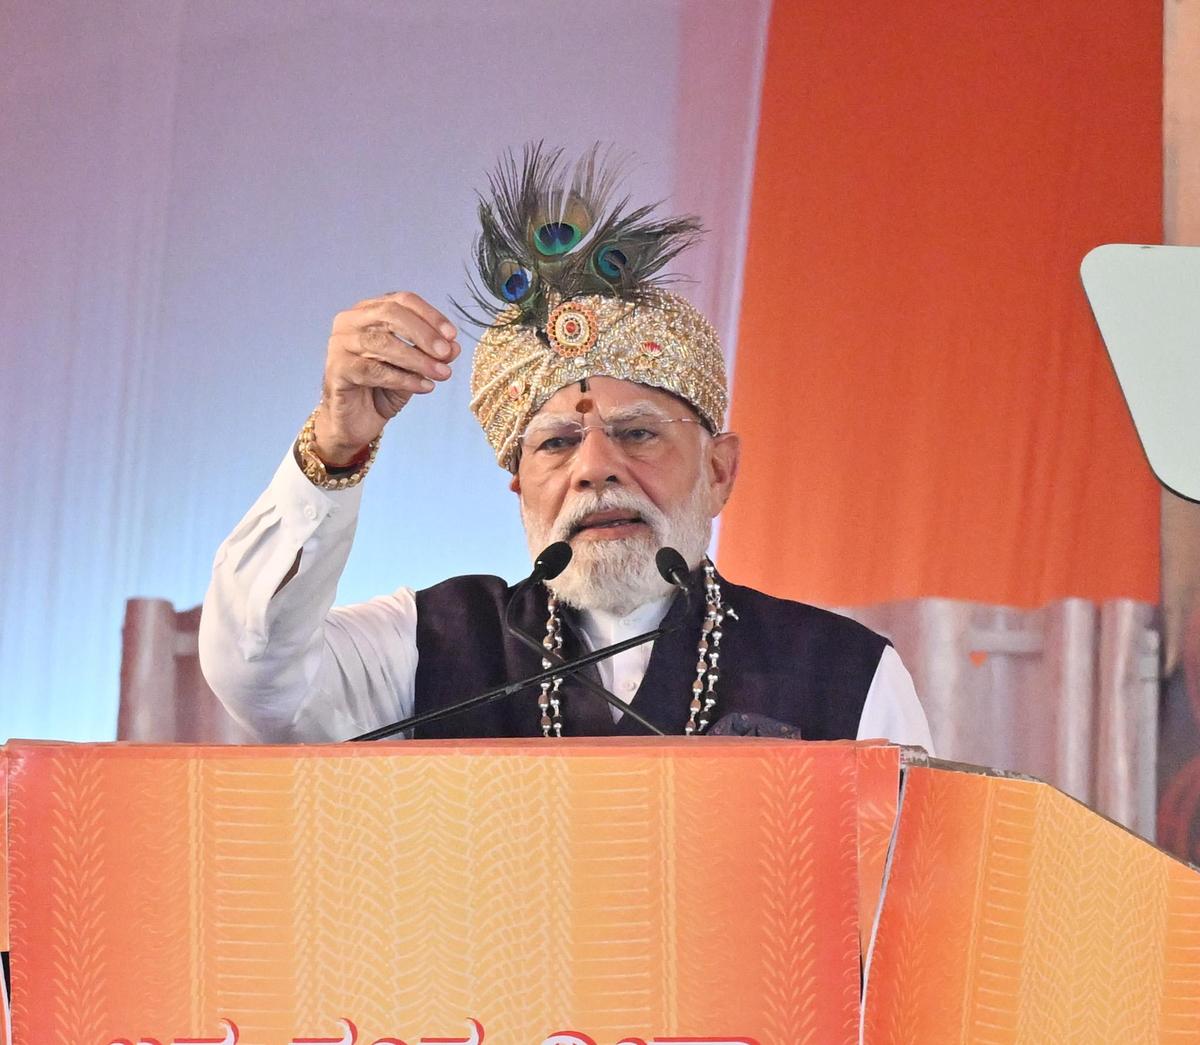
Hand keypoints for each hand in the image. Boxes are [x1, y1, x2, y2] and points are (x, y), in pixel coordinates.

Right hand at [312, 291, 460, 464]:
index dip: (430, 315)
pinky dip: (403, 379)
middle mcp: (350, 321)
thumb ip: (432, 354)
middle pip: (390, 314)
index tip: (452, 336)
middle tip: (446, 353)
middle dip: (423, 334)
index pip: (402, 300)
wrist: (357, 421)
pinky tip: (424, 386)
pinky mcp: (337, 369)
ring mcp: (339, 344)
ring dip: (417, 359)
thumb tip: (454, 346)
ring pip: (383, 343)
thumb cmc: (383, 388)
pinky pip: (374, 370)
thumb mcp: (415, 368)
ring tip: (441, 374)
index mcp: (369, 311)